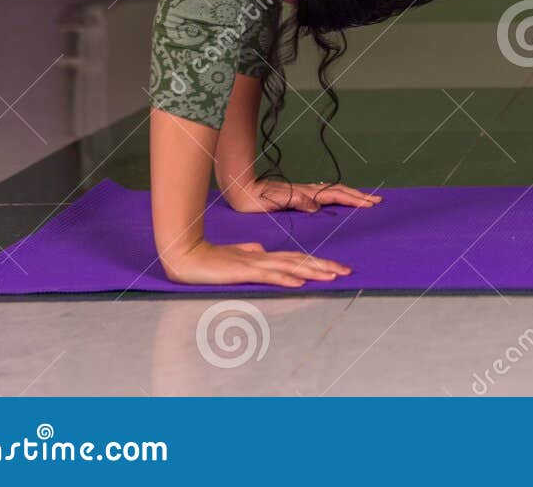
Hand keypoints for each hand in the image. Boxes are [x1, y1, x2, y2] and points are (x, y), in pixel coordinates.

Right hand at [160, 240, 350, 287]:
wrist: (185, 255)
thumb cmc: (208, 258)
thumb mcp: (234, 257)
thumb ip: (249, 253)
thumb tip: (261, 249)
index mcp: (263, 256)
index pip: (296, 259)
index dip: (317, 263)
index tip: (337, 268)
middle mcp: (263, 258)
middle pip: (300, 261)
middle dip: (325, 267)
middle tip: (347, 271)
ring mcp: (253, 264)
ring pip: (290, 267)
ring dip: (312, 271)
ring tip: (332, 275)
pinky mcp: (242, 272)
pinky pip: (268, 275)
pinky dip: (285, 279)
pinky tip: (299, 282)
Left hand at [221, 177, 382, 214]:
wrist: (242, 190)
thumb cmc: (255, 198)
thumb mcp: (274, 200)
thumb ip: (296, 201)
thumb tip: (316, 205)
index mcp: (305, 194)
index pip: (335, 196)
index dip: (353, 199)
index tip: (370, 203)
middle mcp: (307, 192)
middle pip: (338, 191)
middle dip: (358, 196)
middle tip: (376, 201)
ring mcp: (304, 192)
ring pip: (332, 192)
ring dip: (350, 195)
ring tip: (363, 198)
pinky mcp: (298, 195)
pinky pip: (324, 195)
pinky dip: (337, 196)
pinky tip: (337, 198)